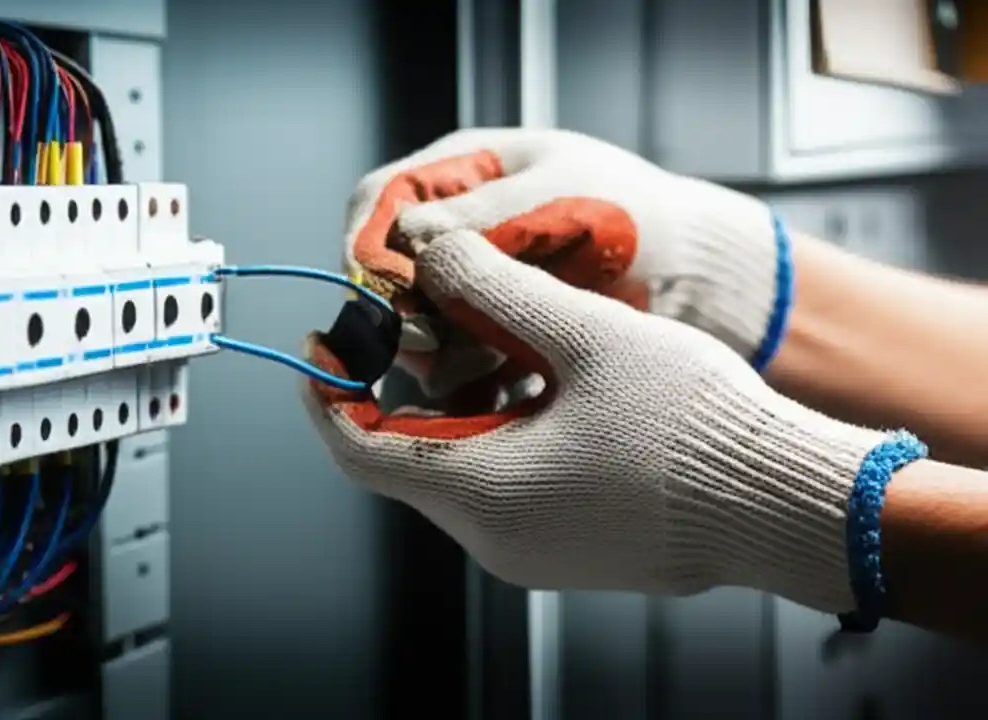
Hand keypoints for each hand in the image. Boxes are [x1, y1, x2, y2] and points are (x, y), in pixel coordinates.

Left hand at [307, 230, 878, 611]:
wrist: (785, 505)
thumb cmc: (694, 426)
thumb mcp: (585, 336)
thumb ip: (494, 290)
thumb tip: (430, 257)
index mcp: (481, 491)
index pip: (357, 446)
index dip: (330, 388)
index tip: (330, 339)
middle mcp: (493, 538)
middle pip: (406, 456)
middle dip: (402, 386)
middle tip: (422, 319)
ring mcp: (530, 553)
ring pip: (459, 469)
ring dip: (458, 406)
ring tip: (495, 341)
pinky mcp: (565, 551)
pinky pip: (503, 489)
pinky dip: (500, 433)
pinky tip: (542, 387)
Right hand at [344, 128, 790, 396]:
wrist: (697, 274)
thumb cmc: (639, 212)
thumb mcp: (563, 199)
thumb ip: (487, 219)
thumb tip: (410, 237)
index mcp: (462, 173)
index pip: (380, 202)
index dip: (369, 248)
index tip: (385, 293)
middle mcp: (455, 228)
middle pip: (388, 273)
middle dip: (401, 311)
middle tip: (429, 344)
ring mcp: (474, 283)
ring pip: (417, 324)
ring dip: (435, 352)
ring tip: (477, 368)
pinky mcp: (494, 333)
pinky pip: (455, 361)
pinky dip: (468, 382)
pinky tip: (495, 395)